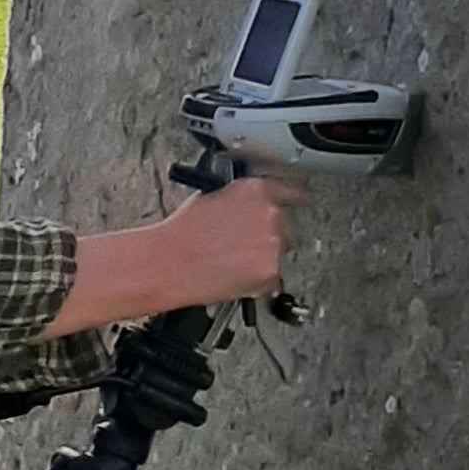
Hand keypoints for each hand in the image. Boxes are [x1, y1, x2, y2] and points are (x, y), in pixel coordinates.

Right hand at [49, 165, 299, 334]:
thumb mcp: (212, 198)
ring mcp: (273, 242)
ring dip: (263, 256)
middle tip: (242, 244)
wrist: (169, 263)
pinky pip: (273, 277)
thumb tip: (249, 206)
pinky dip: (259, 279)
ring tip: (232, 261)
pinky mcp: (270, 270)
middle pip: (286, 225)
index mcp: (255, 190)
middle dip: (269, 234)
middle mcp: (270, 213)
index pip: (293, 189)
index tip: (300, 200)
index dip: (295, 197)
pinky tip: (234, 274)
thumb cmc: (182, 233)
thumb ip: (240, 200)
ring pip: (280, 252)